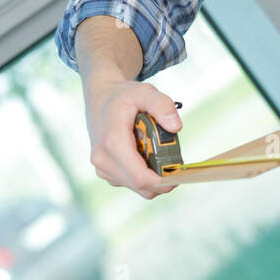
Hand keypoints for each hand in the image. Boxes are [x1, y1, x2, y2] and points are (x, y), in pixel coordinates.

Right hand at [85, 80, 182, 199]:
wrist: (100, 98)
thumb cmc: (123, 96)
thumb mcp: (145, 92)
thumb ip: (162, 105)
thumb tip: (176, 127)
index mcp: (112, 142)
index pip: (139, 177)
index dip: (162, 182)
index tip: (179, 174)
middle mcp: (103, 159)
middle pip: (141, 186)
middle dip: (163, 178)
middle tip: (175, 160)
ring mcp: (103, 168)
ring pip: (138, 187)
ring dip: (154, 176)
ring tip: (158, 153)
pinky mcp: (106, 172)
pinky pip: (131, 183)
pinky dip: (145, 175)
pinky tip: (148, 156)